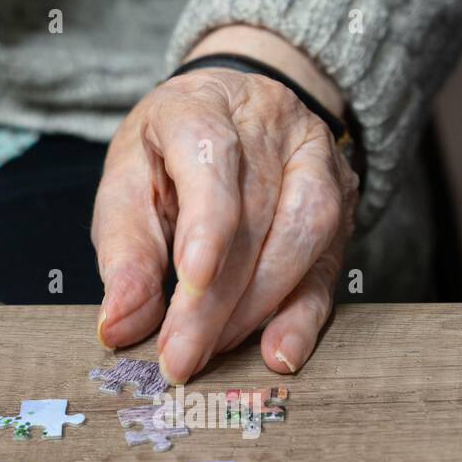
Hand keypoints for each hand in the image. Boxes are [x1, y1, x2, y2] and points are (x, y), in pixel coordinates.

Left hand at [92, 26, 356, 382]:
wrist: (235, 110)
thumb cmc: (169, 155)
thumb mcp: (129, 186)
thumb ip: (125, 254)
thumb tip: (119, 323)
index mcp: (202, 106)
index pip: (212, 157)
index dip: (206, 223)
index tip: (189, 280)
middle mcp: (271, 124)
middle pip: (253, 214)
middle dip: (215, 298)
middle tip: (182, 355)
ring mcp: (316, 161)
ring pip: (304, 235)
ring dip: (257, 307)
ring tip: (216, 349)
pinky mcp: (341, 203)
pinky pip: (328, 266)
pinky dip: (304, 317)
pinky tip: (280, 352)